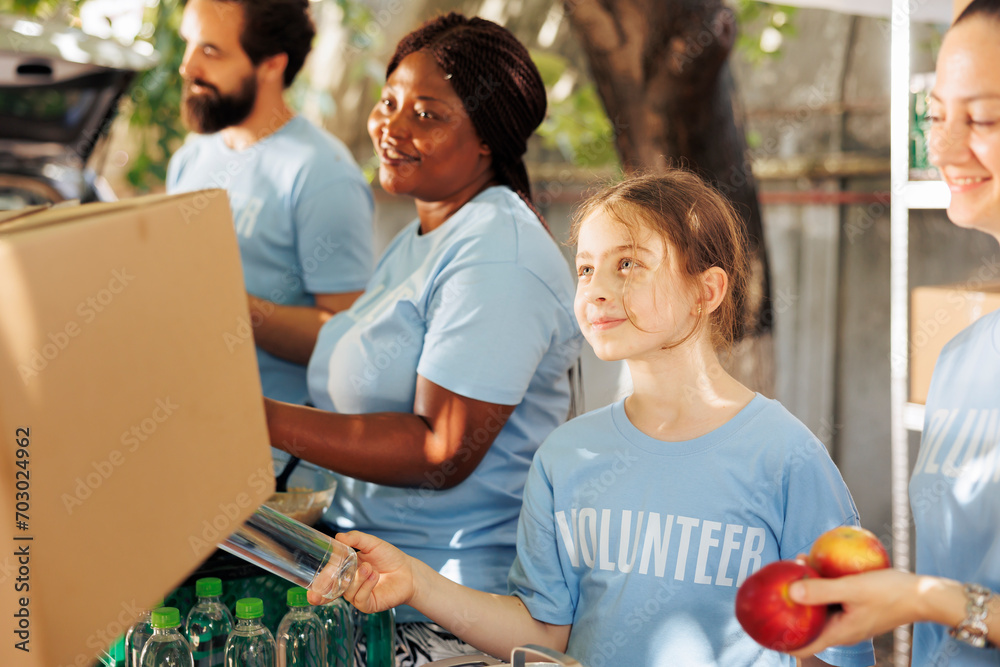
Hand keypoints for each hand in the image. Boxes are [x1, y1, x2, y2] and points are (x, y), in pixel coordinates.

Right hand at [312, 530, 416, 611]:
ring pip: (347, 591)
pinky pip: (359, 598)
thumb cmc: (389, 557)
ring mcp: (357, 596)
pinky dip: (365, 585)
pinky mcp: (368, 605)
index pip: (327, 579)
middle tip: (317, 591)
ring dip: (357, 578)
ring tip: (369, 567)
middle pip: (330, 590)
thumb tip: (338, 536)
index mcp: (345, 571)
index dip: (317, 584)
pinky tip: (374, 576)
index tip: (310, 587)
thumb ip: (355, 539)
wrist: (408, 570)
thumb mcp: (371, 544)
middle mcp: (348, 585)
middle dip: (322, 592)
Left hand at [786, 568, 921, 656]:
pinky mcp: (856, 608)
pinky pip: (832, 599)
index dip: (782, 641)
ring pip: (820, 609)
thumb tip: (790, 592)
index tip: (763, 628)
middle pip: (808, 624)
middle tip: (773, 588)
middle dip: (790, 609)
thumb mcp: (852, 588)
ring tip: (791, 569)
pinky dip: (821, 586)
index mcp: (839, 633)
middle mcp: (842, 630)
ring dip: (805, 593)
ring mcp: (850, 619)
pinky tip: (815, 564)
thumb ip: (821, 590)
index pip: (803, 646)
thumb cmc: (891, 593)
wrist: (924, 595)